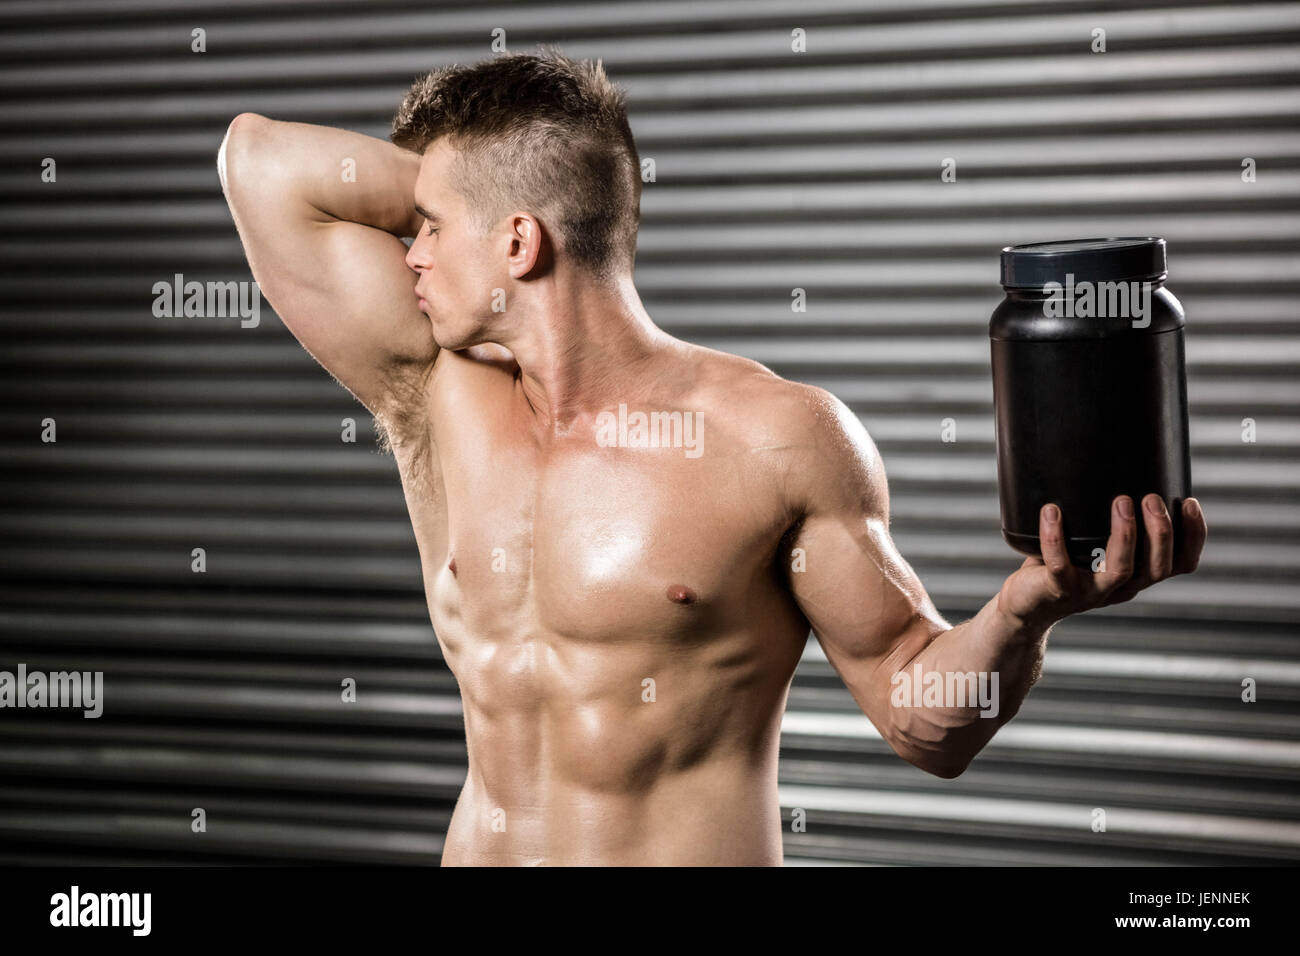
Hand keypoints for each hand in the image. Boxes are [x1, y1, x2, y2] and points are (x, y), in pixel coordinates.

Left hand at [997, 494, 1207, 631]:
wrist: (1027, 602)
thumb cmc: (1065, 562)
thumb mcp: (1094, 540)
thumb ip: (1110, 516)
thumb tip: (1120, 458)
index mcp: (1138, 574)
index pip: (1181, 563)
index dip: (1193, 537)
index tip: (1189, 502)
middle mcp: (1121, 587)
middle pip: (1157, 567)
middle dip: (1162, 532)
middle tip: (1151, 497)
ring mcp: (1091, 591)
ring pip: (1120, 570)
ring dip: (1125, 535)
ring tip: (1120, 501)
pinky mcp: (1058, 590)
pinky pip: (1060, 565)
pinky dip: (1055, 538)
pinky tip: (1052, 511)